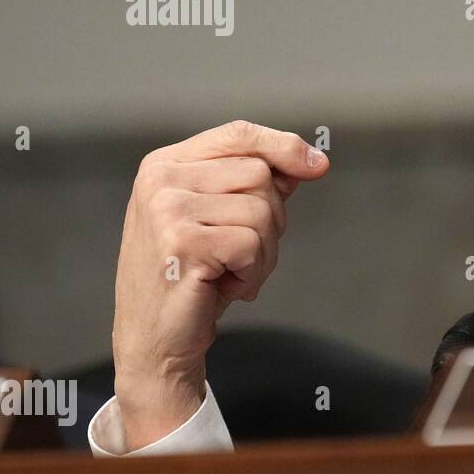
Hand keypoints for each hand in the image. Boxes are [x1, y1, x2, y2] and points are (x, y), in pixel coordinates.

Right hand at [111, 120, 329, 448]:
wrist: (156, 339)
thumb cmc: (193, 278)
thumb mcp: (221, 220)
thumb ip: (254, 186)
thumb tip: (309, 161)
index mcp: (166, 164)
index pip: (239, 134)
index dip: (283, 146)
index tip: (318, 165)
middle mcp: (161, 178)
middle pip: (259, 175)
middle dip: (270, 220)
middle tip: (240, 254)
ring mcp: (167, 209)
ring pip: (262, 210)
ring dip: (262, 252)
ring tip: (230, 272)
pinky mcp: (180, 242)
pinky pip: (252, 244)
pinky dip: (252, 272)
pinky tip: (225, 287)